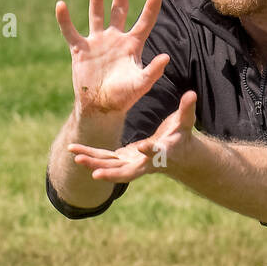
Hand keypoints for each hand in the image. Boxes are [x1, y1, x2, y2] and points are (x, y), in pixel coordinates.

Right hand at [56, 0, 169, 117]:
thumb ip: (152, 72)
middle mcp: (115, 40)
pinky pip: (70, 31)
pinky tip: (61, 5)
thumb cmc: (123, 98)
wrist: (100, 107)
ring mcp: (97, 42)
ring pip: (96, 15)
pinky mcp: (80, 49)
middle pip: (118, 11)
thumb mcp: (140, 85)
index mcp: (132, 46)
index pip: (144, 23)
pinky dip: (64, 19)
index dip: (150, 10)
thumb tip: (167, 57)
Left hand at [68, 90, 197, 181]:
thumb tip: (192, 93)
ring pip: (111, 167)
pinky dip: (90, 156)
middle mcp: (145, 163)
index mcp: (161, 153)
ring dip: (94, 162)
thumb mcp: (185, 123)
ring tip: (75, 156)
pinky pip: (104, 160)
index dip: (149, 152)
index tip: (142, 147)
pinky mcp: (123, 160)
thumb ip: (187, 109)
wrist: (177, 156)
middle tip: (94, 172)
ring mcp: (133, 164)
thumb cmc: (181, 137)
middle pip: (127, 171)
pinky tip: (74, 151)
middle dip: (110, 171)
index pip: (156, 154)